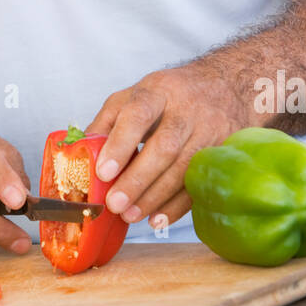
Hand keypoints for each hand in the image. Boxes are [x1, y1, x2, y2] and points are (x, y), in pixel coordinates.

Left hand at [85, 65, 248, 228]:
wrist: (226, 87)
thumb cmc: (170, 95)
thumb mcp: (136, 94)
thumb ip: (108, 121)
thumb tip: (80, 153)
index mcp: (158, 90)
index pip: (139, 113)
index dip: (121, 143)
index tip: (103, 171)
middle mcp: (187, 109)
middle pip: (164, 147)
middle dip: (137, 179)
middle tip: (114, 203)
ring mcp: (211, 131)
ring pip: (183, 169)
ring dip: (154, 197)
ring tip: (129, 215)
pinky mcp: (224, 153)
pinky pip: (200, 184)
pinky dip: (178, 206)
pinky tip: (157, 218)